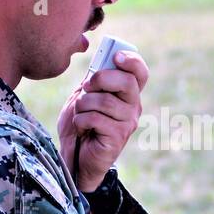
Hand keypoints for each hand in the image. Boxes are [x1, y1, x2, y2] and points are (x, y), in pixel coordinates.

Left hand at [57, 50, 148, 192]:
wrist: (73, 157)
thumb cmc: (80, 125)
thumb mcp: (84, 96)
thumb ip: (94, 80)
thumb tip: (99, 61)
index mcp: (128, 95)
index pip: (140, 73)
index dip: (132, 61)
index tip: (116, 56)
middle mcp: (133, 108)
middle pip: (126, 82)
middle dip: (101, 79)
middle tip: (86, 87)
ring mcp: (127, 124)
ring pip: (104, 101)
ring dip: (83, 105)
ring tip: (79, 114)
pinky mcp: (117, 138)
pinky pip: (95, 118)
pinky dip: (81, 121)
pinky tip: (81, 129)